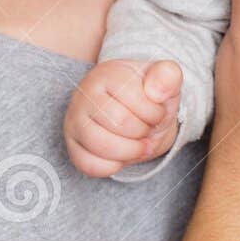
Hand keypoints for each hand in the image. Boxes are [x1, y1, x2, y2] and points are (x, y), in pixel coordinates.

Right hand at [63, 58, 181, 177]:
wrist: (136, 110)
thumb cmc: (149, 94)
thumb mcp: (164, 79)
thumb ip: (167, 76)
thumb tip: (156, 92)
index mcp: (107, 74)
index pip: (133, 98)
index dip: (155, 112)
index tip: (158, 112)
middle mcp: (84, 96)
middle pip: (119, 123)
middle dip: (144, 131)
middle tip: (148, 128)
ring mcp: (74, 122)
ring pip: (102, 146)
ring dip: (132, 151)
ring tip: (141, 144)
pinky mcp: (72, 146)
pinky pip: (90, 165)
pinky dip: (114, 166)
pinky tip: (124, 154)